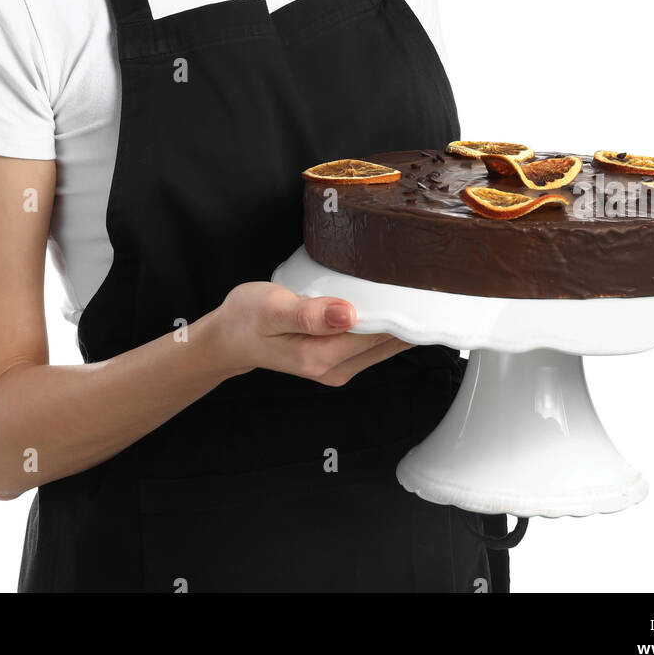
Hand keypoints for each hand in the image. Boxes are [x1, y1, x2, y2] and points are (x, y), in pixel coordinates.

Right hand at [207, 281, 413, 385]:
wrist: (229, 337)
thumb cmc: (247, 317)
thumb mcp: (272, 308)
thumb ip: (310, 314)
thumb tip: (349, 313)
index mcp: (319, 356)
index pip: (376, 336)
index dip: (399, 313)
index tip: (418, 288)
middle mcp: (333, 369)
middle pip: (385, 344)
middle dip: (404, 318)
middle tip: (423, 285)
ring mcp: (336, 369)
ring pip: (382, 347)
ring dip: (398, 324)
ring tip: (413, 292)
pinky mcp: (336, 363)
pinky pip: (371, 346)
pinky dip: (383, 328)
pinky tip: (389, 308)